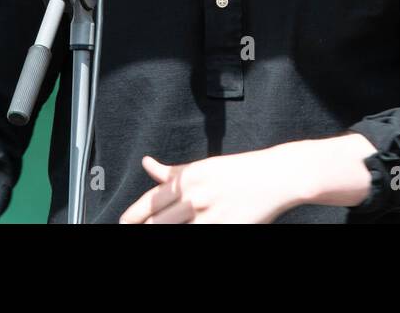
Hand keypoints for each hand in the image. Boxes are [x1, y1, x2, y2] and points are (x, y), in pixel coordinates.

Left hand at [118, 147, 302, 223]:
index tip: (123, 223)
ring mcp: (208, 214)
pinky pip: (196, 235)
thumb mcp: (204, 165)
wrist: (276, 176)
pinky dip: (188, 235)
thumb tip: (148, 164)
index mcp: (187, 177)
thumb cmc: (241, 171)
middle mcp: (194, 195)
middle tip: (135, 231)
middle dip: (144, 228)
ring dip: (162, 233)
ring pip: (172, 230)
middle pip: (156, 222)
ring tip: (161, 231)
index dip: (133, 215)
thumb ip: (174, 172)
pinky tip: (186, 232)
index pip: (150, 201)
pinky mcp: (223, 227)